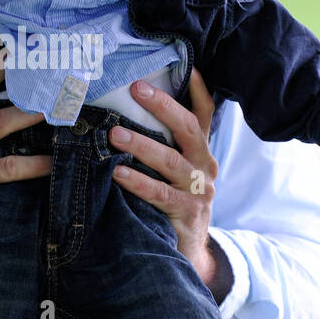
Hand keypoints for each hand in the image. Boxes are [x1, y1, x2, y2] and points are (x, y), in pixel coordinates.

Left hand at [108, 68, 230, 295]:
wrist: (188, 254)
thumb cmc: (170, 206)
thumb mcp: (171, 173)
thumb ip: (159, 146)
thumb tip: (119, 113)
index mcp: (200, 152)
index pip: (205, 112)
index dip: (197, 87)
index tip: (185, 63)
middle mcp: (205, 166)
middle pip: (188, 128)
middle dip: (162, 105)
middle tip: (135, 88)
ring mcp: (200, 191)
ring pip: (172, 160)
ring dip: (142, 144)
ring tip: (114, 133)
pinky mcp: (188, 214)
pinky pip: (161, 194)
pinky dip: (138, 182)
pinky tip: (117, 174)